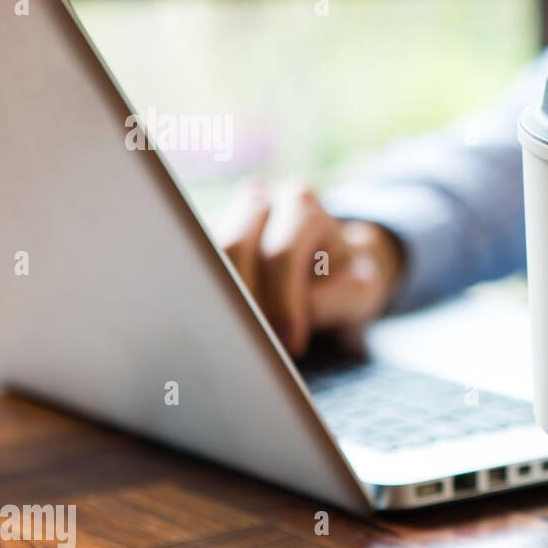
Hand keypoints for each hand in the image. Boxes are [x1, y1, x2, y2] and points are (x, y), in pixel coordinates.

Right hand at [211, 181, 402, 355]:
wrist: (328, 272)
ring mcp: (225, 218)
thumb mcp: (358, 293)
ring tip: (244, 341)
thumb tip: (299, 313)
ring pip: (204, 259)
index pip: (280, 254)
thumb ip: (338, 300)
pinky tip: (221, 328)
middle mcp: (260, 202)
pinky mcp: (201, 243)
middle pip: (233, 248)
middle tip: (261, 345)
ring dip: (221, 303)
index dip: (283, 303)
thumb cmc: (342, 283)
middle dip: (246, 304)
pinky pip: (189, 270)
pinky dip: (204, 301)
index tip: (291, 343)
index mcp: (302, 208)